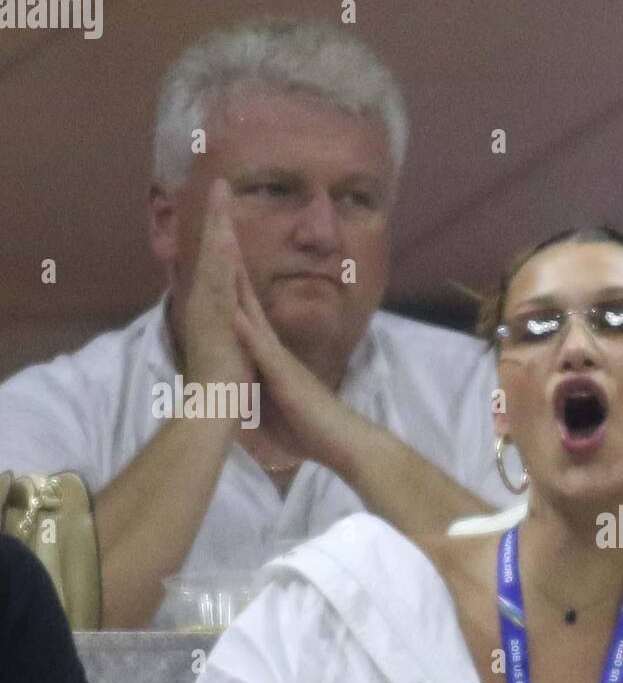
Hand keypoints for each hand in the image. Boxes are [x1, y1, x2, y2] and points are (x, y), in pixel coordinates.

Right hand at [181, 179, 256, 393]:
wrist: (212, 409)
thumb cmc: (225, 389)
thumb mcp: (233, 351)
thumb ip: (233, 333)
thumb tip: (237, 324)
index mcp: (214, 311)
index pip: (219, 266)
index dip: (221, 238)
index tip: (224, 212)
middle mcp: (207, 305)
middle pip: (212, 254)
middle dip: (216, 220)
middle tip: (220, 186)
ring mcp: (209, 310)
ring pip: (214, 261)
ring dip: (217, 228)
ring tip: (220, 196)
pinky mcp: (216, 320)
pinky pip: (219, 284)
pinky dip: (221, 260)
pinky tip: (225, 237)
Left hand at [232, 268, 369, 472]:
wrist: (343, 442)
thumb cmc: (314, 431)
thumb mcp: (279, 409)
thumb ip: (264, 393)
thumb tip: (248, 391)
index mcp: (273, 361)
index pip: (250, 320)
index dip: (234, 294)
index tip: (220, 267)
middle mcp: (276, 353)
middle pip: (251, 308)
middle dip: (234, 276)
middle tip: (220, 239)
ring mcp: (281, 362)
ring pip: (256, 320)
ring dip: (239, 291)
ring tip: (223, 260)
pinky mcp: (285, 377)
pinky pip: (263, 351)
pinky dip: (248, 332)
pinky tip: (234, 312)